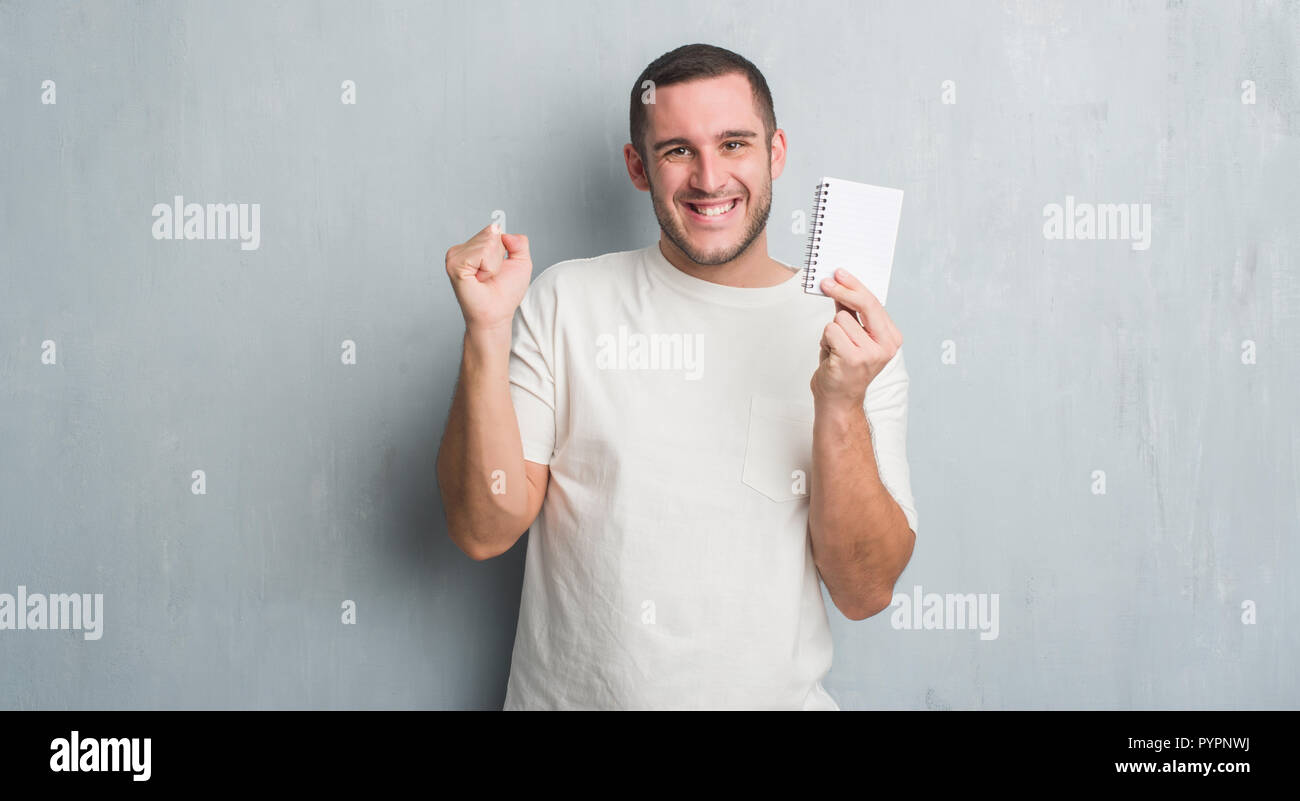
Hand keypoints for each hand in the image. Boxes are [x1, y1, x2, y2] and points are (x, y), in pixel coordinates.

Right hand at [444, 222, 532, 333]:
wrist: (496, 314)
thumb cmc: (505, 294)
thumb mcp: (521, 262)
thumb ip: (519, 242)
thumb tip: (501, 231)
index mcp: (473, 247)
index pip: (493, 230)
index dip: (503, 249)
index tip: (496, 268)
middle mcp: (462, 250)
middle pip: (491, 233)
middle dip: (499, 257)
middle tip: (490, 275)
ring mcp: (455, 256)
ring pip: (487, 242)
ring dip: (493, 264)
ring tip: (484, 278)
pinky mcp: (455, 264)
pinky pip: (481, 252)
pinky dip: (488, 268)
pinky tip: (480, 279)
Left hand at [810, 268, 902, 413]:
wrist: (839, 402)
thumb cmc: (844, 369)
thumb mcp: (852, 337)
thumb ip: (851, 314)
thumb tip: (842, 287)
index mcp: (891, 338)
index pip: (874, 303)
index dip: (855, 286)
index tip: (840, 274)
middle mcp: (885, 346)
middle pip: (864, 304)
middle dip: (843, 290)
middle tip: (826, 282)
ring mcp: (870, 353)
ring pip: (840, 319)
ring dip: (832, 332)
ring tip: (836, 350)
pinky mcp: (852, 359)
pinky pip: (831, 332)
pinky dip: (825, 341)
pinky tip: (831, 355)